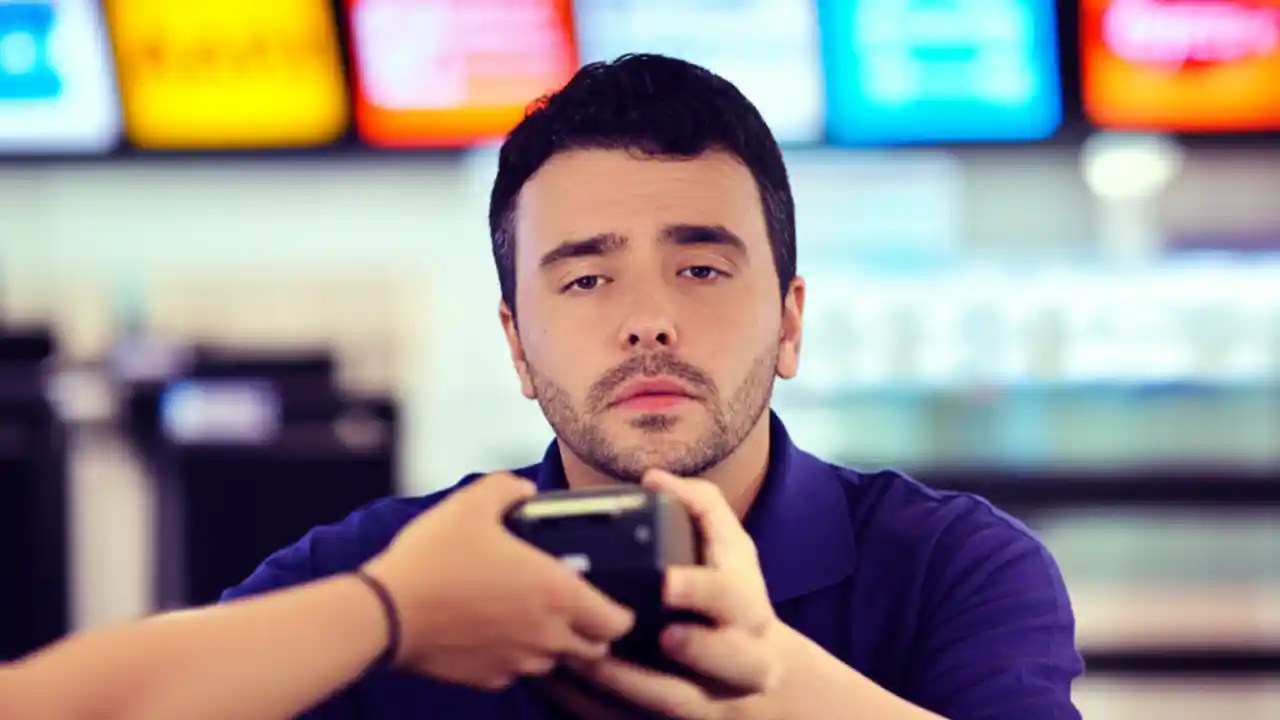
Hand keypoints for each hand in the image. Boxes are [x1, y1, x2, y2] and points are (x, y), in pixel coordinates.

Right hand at [361, 473, 635, 689]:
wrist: (386, 613)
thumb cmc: (433, 559)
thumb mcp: (474, 503)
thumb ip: (509, 489)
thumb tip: (523, 490)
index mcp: (557, 593)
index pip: (618, 622)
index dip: (621, 612)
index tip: (611, 599)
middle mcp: (546, 635)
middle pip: (594, 649)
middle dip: (593, 631)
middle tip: (575, 607)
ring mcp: (518, 662)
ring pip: (556, 662)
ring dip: (554, 643)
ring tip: (531, 615)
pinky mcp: (489, 679)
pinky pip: (517, 671)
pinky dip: (516, 656)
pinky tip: (496, 631)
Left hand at [553, 470, 783, 719]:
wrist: (756, 677)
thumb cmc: (733, 600)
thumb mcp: (732, 550)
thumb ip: (700, 506)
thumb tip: (653, 477)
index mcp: (746, 609)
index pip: (731, 597)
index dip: (700, 590)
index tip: (666, 582)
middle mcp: (739, 661)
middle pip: (722, 662)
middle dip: (688, 649)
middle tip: (633, 631)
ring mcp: (709, 699)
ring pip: (672, 702)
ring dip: (624, 683)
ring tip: (576, 657)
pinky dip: (592, 706)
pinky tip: (554, 682)